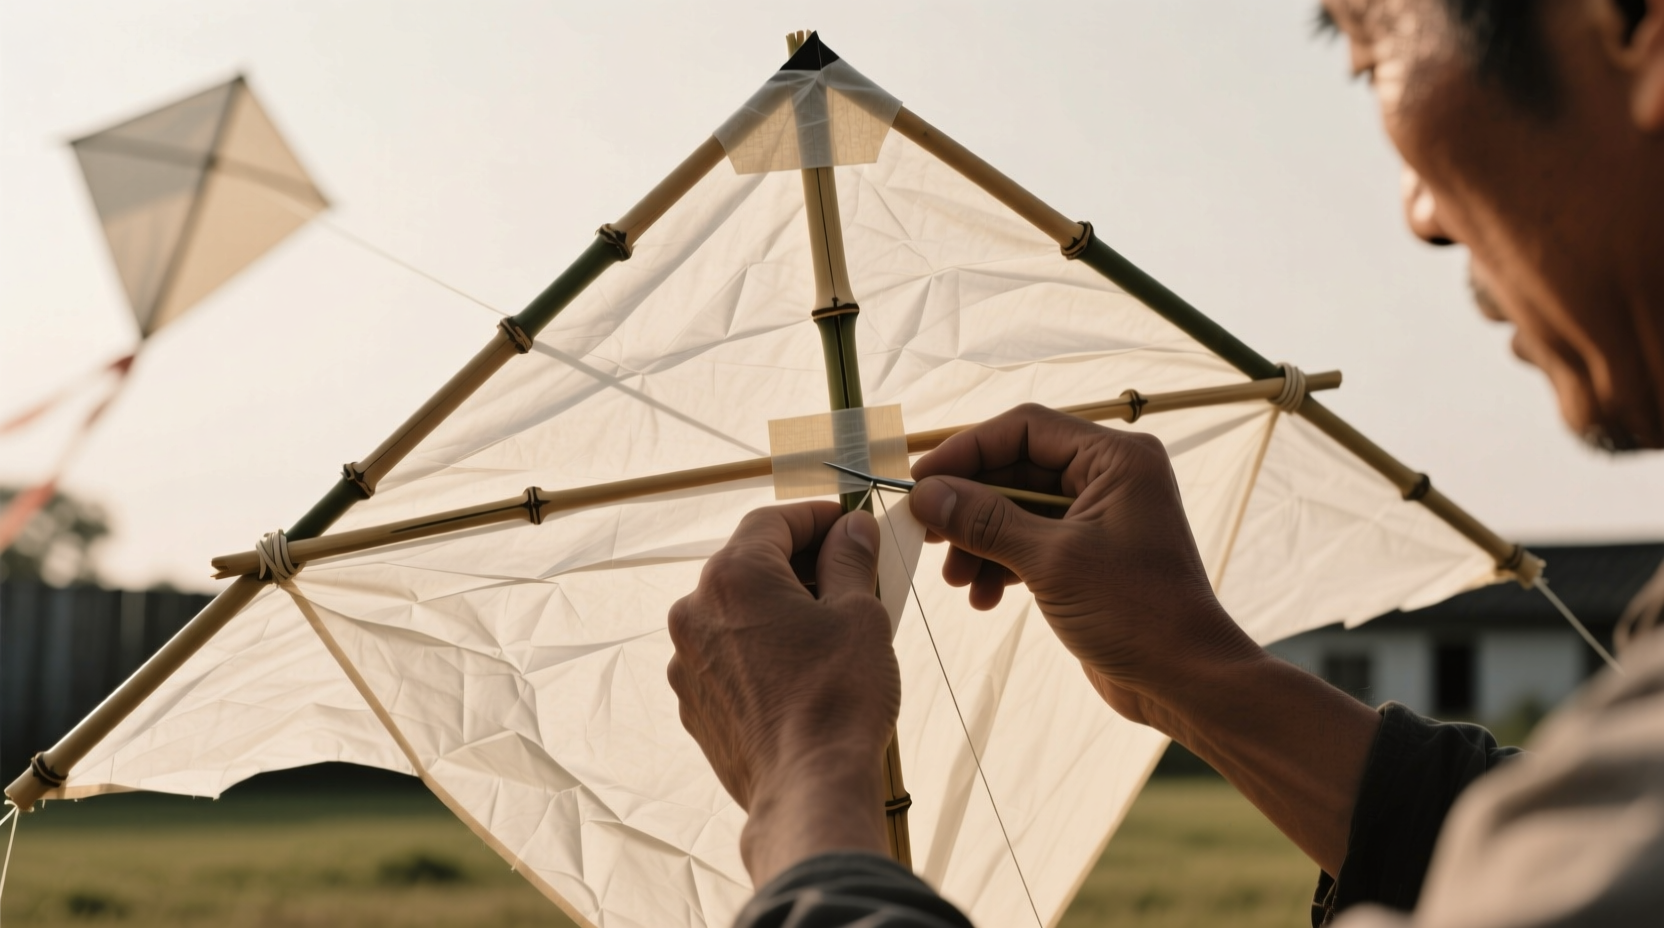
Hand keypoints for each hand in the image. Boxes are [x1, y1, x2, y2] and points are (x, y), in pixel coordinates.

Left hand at [667, 502, 897, 883]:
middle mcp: (694, 611)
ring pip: (734, 614)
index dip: (815, 516)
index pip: (772, 520)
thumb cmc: (837, 696)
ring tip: (826, 628)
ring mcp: (685, 661)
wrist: (807, 789)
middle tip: (847, 573)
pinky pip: (726, 658)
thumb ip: (849, 559)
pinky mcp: (692, 703)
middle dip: (798, 563)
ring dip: (776, 609)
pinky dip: (758, 651)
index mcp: (733, 576)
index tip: (848, 523)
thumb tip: (851, 529)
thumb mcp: (859, 613)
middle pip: (748, 565)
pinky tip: (798, 671)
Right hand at [911, 405, 1382, 875]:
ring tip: (957, 580)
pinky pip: (1027, 543)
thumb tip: (926, 494)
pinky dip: (1000, 564)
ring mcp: (1097, 518)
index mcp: (1115, 459)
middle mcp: (1108, 478)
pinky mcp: (1086, 556)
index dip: (967, 450)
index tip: (922, 481)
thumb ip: (985, 521)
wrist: (1184, 681)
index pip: (1024, 429)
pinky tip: (984, 597)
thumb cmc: (1137, 613)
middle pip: (1014, 469)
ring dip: (979, 541)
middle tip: (926, 534)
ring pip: (1015, 509)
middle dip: (969, 505)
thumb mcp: (1051, 561)